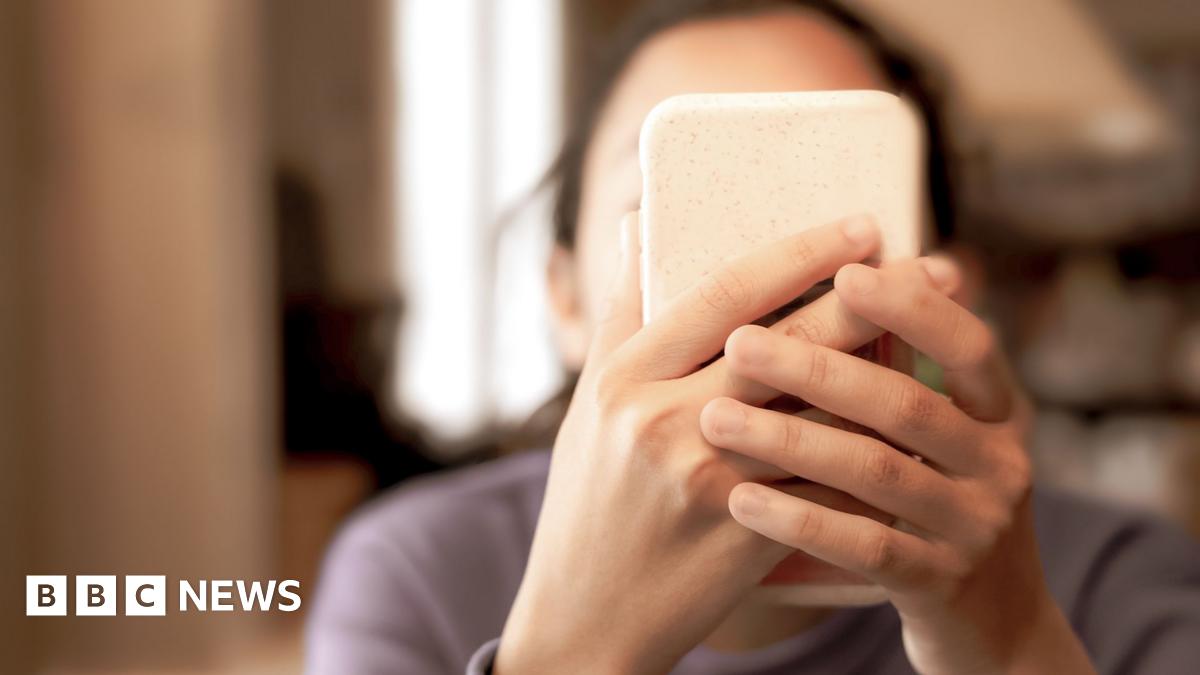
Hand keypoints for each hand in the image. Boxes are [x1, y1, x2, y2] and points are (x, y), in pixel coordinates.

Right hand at [496, 214, 901, 673]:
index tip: (860, 225)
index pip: (724, 294)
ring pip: (820, 415)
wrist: (586, 615)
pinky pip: (825, 482)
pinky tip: (917, 424)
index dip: (801, 255)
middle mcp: (664, 423)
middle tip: (930, 266)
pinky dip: (870, 450)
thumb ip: (622, 310)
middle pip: (787, 343)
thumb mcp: (590, 400)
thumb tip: (640, 221)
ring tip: (940, 339)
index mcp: (624, 379)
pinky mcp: (747, 537)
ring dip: (888, 371)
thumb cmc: (589, 498)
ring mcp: (709, 483)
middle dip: (869, 299)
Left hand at [702, 259, 1094, 674]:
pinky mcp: (942, 584)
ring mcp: (975, 527)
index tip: (843, 272)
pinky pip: (865, 546)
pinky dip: (799, 520)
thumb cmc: (933, 505)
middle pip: (907, 404)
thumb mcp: (940, 437)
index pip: (967, 343)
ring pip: (879, 472)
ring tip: (715, 418)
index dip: (911, 307)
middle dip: (818, 367)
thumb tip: (832, 276)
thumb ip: (898, 371)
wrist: (991, 626)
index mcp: (998, 411)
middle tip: (739, 342)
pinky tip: (741, 500)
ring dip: (791, 439)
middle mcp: (1000, 462)